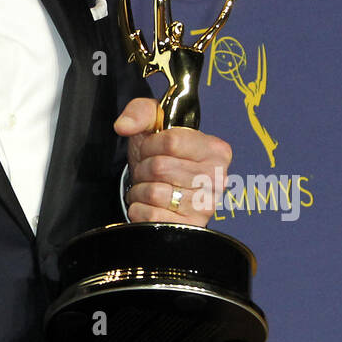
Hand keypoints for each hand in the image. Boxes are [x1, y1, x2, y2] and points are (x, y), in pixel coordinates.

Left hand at [114, 97, 231, 226]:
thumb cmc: (160, 152)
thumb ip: (139, 113)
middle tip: (150, 170)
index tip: (153, 147)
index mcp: (216, 150)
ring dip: (141, 189)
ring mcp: (206, 207)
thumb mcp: (152, 122)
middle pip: (160, 168)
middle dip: (144, 167)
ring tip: (150, 186)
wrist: (161, 186)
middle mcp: (218, 179)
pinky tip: (150, 204)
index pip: (172, 142)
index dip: (151, 144)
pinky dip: (139, 209)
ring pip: (154, 193)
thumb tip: (123, 126)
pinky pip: (150, 217)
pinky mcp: (189, 228)